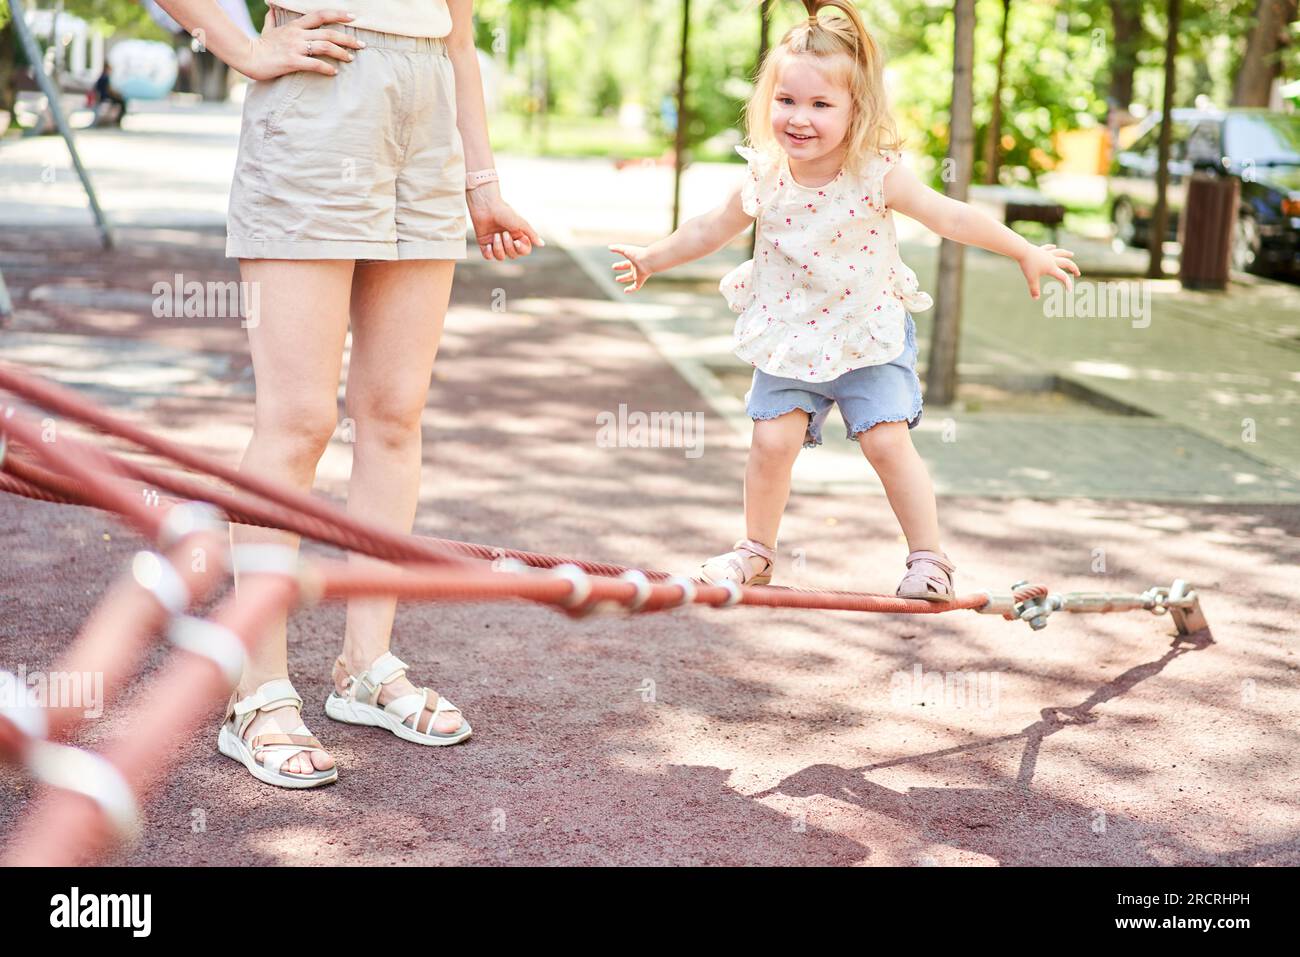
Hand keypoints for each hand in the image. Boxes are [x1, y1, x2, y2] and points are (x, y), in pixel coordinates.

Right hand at [237, 9, 363, 80]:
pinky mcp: (292, 61)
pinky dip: (326, 68)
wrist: (247, 56)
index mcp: (295, 25)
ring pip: (325, 47)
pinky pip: (314, 64)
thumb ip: (273, 19)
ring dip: (341, 53)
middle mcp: (297, 34)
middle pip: (329, 33)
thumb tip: (271, 9)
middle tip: (362, 45)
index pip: (320, 15)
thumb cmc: (259, 45)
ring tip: (351, 58)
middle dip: (348, 38)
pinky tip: (334, 72)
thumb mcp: (267, 29)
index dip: (338, 15)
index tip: (353, 17)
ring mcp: (295, 47)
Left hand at [467, 185, 542, 259]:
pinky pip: (488, 257)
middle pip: (513, 255)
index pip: (524, 251)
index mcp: (518, 236)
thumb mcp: (521, 223)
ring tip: (495, 235)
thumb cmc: (504, 212)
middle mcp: (508, 241)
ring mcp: (496, 243)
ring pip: (501, 257)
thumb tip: (542, 244)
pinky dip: (489, 253)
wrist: (486, 206)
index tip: (516, 241)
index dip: (521, 249)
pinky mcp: (485, 244)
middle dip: (508, 246)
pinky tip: (488, 244)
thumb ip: (532, 234)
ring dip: (498, 248)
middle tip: (504, 233)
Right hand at [608, 244, 652, 292]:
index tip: (613, 266)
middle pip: (628, 270)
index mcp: (634, 261)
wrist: (649, 260)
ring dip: (624, 278)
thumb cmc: (638, 254)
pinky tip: (625, 291)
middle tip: (614, 272)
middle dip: (622, 270)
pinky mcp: (641, 280)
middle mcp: (637, 267)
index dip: (620, 265)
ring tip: (617, 279)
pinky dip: (631, 289)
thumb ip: (617, 248)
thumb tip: (609, 247)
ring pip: (632, 277)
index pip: (626, 263)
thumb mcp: (625, 250)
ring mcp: (639, 274)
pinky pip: (636, 287)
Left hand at [1019, 243, 1080, 299]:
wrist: (1022, 251)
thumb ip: (1034, 289)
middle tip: (1078, 273)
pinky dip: (1052, 247)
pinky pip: (1048, 248)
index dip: (1068, 284)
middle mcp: (1052, 260)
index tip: (1070, 291)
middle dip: (1073, 268)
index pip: (1062, 277)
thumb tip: (1036, 298)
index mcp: (1051, 268)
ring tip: (1072, 254)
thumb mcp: (1031, 279)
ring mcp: (1047, 254)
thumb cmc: (1027, 265)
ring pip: (1060, 252)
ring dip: (1067, 254)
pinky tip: (1054, 246)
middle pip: (1066, 263)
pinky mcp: (1040, 250)